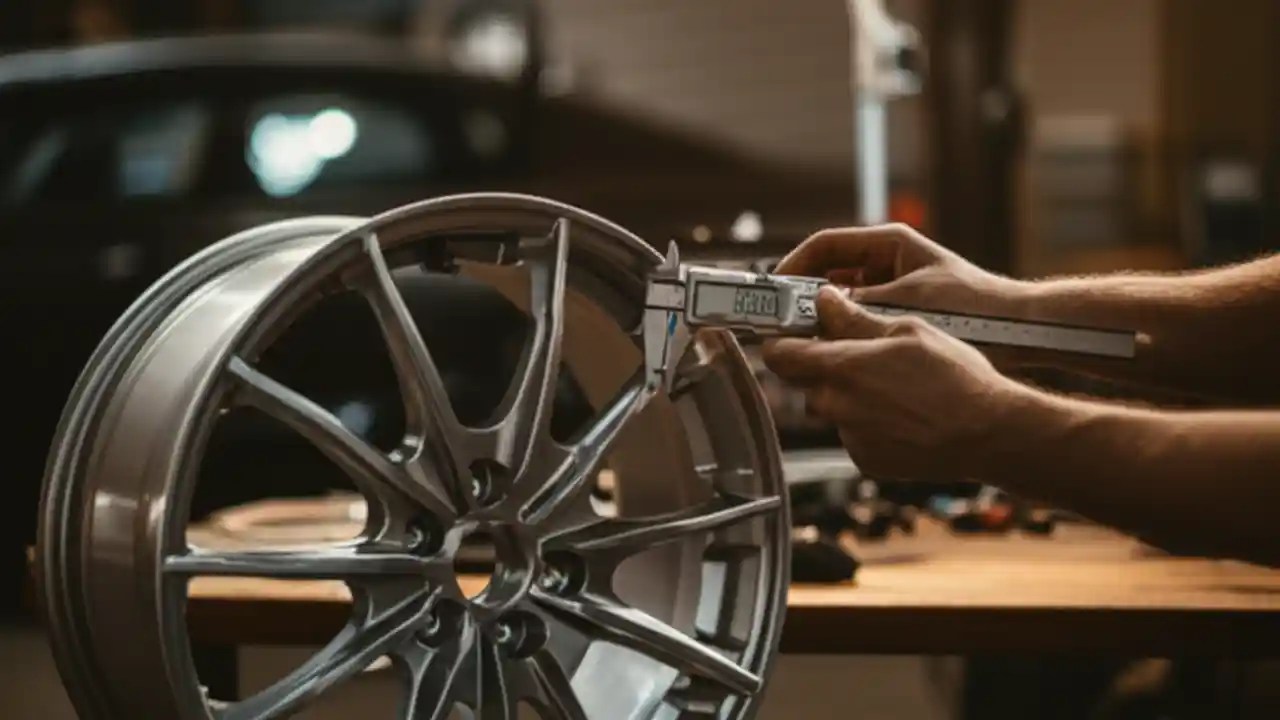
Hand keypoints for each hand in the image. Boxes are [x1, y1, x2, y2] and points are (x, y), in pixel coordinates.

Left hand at [762, 287, 1028, 479]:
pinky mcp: (867, 460)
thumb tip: (825, 301)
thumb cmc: (954, 378)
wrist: (987, 434)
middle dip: (824, 365)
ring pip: (833, 407)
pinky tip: (904, 414)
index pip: (779, 354)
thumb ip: (855, 319)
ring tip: (894, 387)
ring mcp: (850, 437)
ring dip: (850, 395)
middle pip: (806, 381)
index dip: (782, 340)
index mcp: (840, 367)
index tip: (792, 332)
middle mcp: (836, 406)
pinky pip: (854, 434)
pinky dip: (869, 423)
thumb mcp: (906, 330)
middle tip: (860, 354)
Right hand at [774, 224, 1024, 315]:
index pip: (824, 245)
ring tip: (807, 340)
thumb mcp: (905, 304)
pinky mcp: (901, 311)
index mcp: (889, 243)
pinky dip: (846, 331)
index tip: (774, 291)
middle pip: (828, 272)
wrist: (1020, 330)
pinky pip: (861, 318)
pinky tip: (836, 352)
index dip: (794, 265)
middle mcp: (888, 261)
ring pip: (842, 299)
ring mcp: (894, 286)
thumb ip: (856, 307)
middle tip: (783, 321)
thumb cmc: (973, 308)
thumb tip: (813, 316)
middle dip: (804, 297)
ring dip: (824, 318)